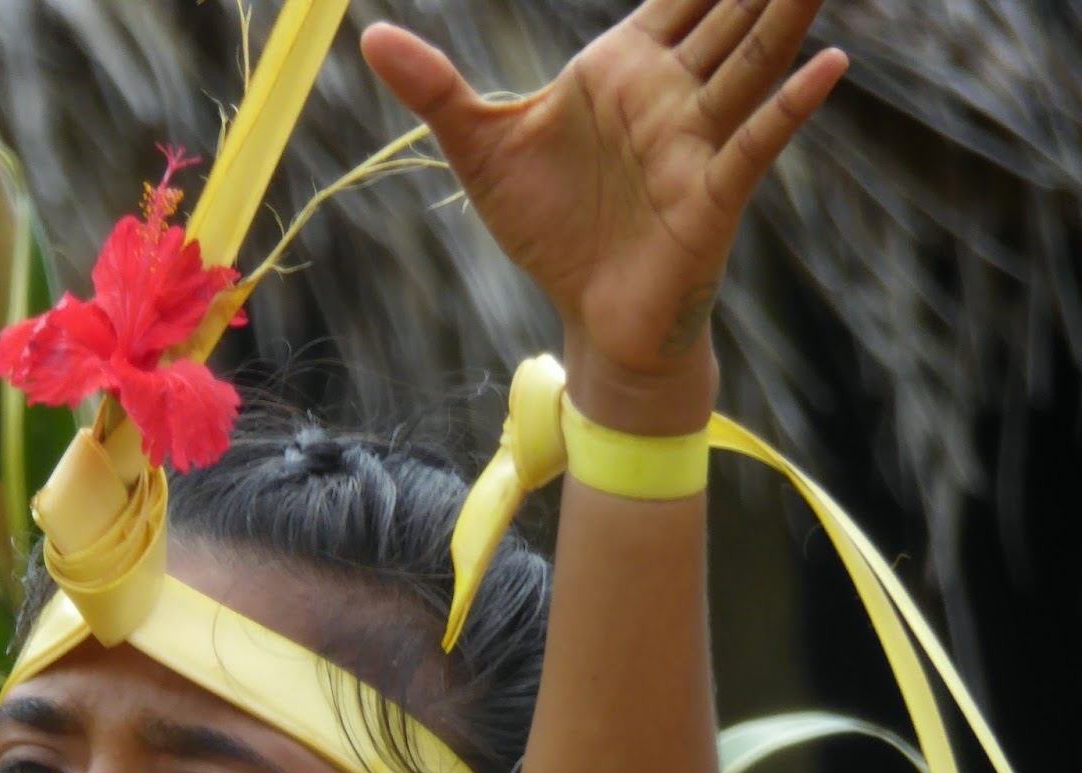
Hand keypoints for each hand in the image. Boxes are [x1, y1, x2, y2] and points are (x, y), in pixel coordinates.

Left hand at [364, 0, 846, 426]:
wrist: (589, 316)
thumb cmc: (550, 231)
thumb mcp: (482, 152)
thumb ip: (437, 90)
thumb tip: (370, 37)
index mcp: (625, 66)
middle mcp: (672, 91)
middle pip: (728, 6)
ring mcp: (697, 139)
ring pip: (752, 56)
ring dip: (787, 9)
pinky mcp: (711, 195)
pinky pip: (755, 142)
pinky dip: (791, 107)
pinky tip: (827, 66)